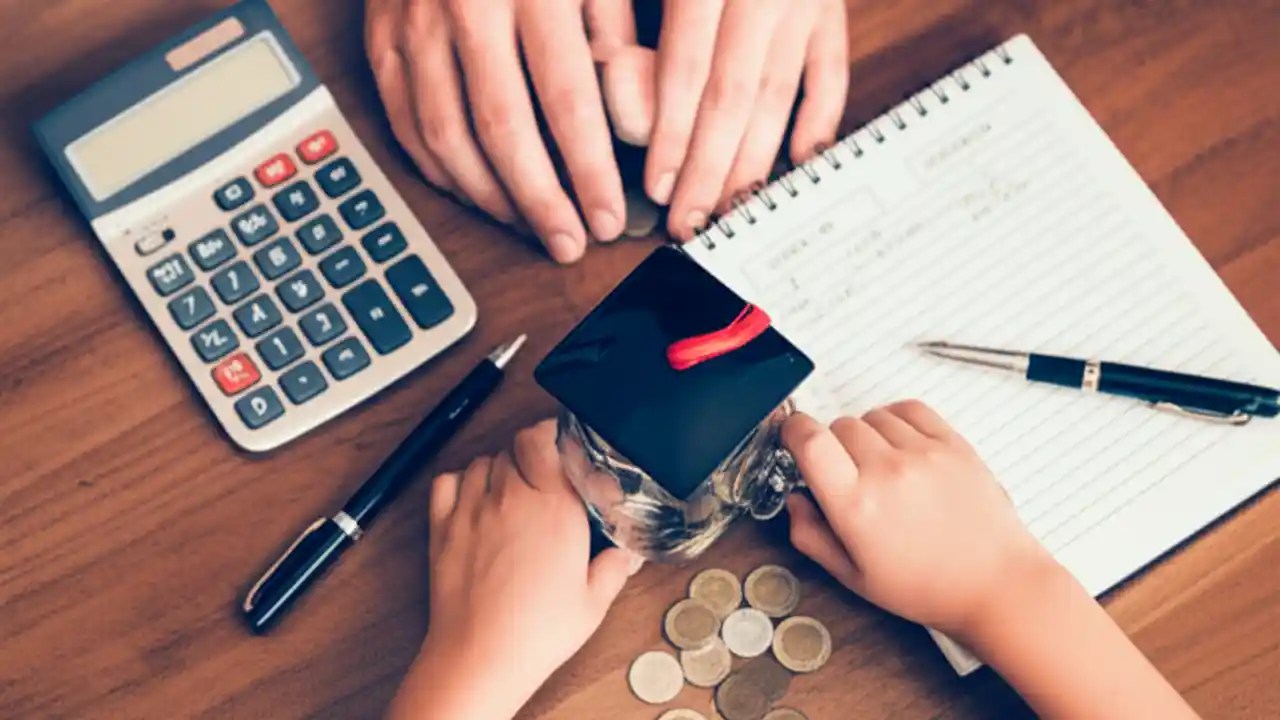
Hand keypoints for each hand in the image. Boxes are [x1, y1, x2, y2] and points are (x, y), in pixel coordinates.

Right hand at [365, 0, 635, 262]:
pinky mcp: (381, 41)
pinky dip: (441, 172)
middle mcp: (463, 9)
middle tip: (572, 244)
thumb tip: (642, 116)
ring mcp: (413, 27)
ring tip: (531, 228)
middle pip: (502, 130)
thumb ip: (616, 27)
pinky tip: (478, 196)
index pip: (565, 99)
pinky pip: (405, 124)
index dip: (589, 170)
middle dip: (542, 201)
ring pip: (446, 138)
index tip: (610, 218)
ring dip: (491, 198)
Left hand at [388, 420, 642, 719]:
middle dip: (532, 455)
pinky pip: (447, 481)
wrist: (481, 656)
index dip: (554, 434)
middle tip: (544, 477)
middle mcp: (512, 499)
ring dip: (499, 468)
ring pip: (484, 460)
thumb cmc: (535, 631)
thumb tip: (627, 554)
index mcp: (555, 508)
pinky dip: (460, 481)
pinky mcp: (443, 527)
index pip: (546, 440)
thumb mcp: (592, 602)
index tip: (564, 445)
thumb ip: (614, 568)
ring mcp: (473, 510)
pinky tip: (475, 499)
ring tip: (512, 491)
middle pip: (515, 446)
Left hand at [645, 0, 849, 239]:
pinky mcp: (832, 6)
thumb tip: (607, 62)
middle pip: (732, 97)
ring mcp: (803, 1)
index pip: (686, 70)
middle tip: (691, 221)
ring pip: (776, 94)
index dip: (671, 135)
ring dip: (754, 158)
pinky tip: (801, 163)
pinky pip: (831, 71)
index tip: (660, 189)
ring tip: (734, 207)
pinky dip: (818, 120)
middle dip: (709, 168)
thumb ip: (624, 3)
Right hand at [780, 401, 1046, 637]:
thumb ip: (812, 536)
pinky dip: (896, 420)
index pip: (808, 439)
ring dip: (866, 435)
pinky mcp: (953, 444)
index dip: (793, 432)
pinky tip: (901, 446)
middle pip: (838, 426)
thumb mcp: (854, 577)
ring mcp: (923, 454)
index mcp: (856, 506)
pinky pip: (909, 409)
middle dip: (832, 446)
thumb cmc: (928, 587)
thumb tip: (795, 500)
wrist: (996, 585)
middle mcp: (887, 472)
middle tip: (848, 476)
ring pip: (872, 416)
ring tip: (881, 467)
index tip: (794, 439)